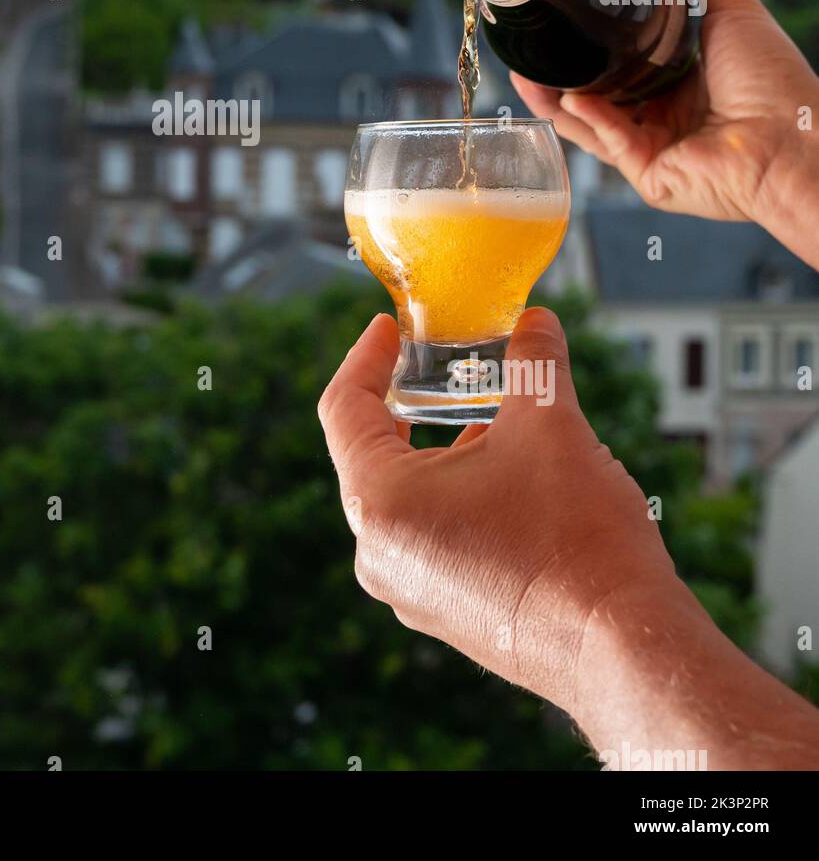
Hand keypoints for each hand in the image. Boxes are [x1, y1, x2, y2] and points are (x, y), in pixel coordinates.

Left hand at [317, 307, 678, 716]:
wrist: (625, 648)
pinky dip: (455, 496)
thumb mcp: (551, 424)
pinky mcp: (445, 614)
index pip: (344, 410)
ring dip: (439, 451)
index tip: (389, 330)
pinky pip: (430, 536)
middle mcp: (379, 555)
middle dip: (406, 404)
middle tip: (434, 367)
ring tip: (489, 420)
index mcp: (378, 504)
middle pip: (371, 454)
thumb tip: (535, 322)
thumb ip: (534, 361)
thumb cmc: (577, 539)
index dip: (366, 358)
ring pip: (406, 497)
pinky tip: (508, 478)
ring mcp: (410, 592)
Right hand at [511, 0, 818, 234]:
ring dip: (552, 99)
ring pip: (586, 122)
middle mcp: (660, 115)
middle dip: (554, 73)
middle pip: (592, 92)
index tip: (553, 16)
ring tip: (523, 72)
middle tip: (524, 45)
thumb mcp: (733, 5)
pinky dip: (587, 119)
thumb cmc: (776, 80)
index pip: (617, 59)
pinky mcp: (647, 175)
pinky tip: (570, 97)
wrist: (794, 141)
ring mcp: (650, 147)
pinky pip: (607, 143)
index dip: (584, 41)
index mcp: (677, 79)